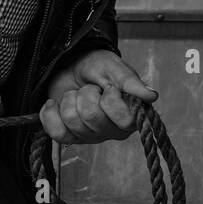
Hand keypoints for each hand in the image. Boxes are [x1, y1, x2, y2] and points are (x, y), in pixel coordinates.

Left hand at [40, 49, 157, 145]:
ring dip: (69, 100)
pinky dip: (50, 114)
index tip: (108, 88)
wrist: (68, 66)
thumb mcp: (111, 66)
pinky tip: (55, 104)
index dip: (111, 100)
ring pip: (72, 123)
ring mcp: (90, 136)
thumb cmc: (94, 66)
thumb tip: (152, 96)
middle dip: (85, 95)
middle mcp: (113, 130)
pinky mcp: (69, 136)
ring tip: (76, 94)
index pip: (124, 120)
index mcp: (131, 115)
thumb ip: (129, 81)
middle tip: (89, 89)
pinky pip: (57, 134)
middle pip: (92, 117)